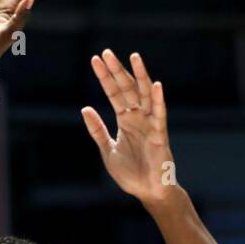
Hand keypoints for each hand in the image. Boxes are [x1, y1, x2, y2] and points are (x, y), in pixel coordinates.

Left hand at [82, 50, 175, 204]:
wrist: (148, 191)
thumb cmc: (131, 173)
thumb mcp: (107, 150)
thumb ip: (97, 130)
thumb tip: (85, 108)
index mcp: (125, 120)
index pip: (114, 93)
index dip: (105, 77)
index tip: (96, 60)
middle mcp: (138, 118)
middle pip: (127, 89)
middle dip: (117, 71)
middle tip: (106, 52)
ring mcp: (149, 124)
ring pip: (144, 94)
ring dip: (139, 76)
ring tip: (133, 56)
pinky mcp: (159, 134)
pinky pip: (159, 114)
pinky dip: (157, 100)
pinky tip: (155, 85)